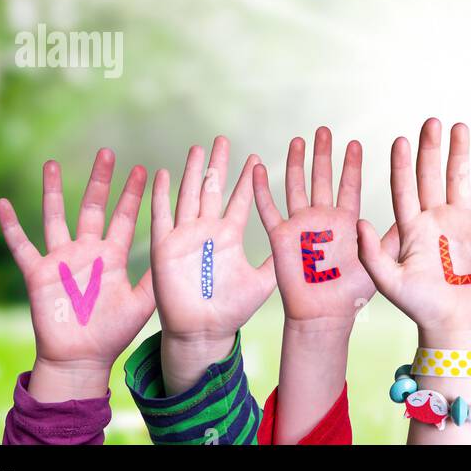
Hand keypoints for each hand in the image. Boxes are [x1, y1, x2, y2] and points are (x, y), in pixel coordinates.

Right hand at [0, 150, 154, 400]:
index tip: (143, 169)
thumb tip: (179, 256)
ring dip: (52, 191)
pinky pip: (21, 246)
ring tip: (51, 164)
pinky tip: (2, 203)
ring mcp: (61, 260)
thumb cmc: (114, 333)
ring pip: (55, 217)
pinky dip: (11, 226)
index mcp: (113, 257)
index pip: (125, 218)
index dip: (133, 195)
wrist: (82, 358)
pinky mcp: (38, 274)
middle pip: (92, 208)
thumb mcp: (142, 303)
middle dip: (100, 181)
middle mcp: (87, 252)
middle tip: (107, 152)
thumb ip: (156, 278)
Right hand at [150, 137, 275, 393]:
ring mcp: (186, 236)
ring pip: (189, 195)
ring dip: (192, 172)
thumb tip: (308, 245)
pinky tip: (164, 174)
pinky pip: (163, 216)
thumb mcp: (263, 282)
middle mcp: (208, 231)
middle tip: (222, 138)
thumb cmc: (233, 311)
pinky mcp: (166, 247)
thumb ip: (280, 260)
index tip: (256, 156)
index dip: (248, 179)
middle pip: (213, 188)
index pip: (241, 200)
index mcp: (230, 236)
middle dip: (218, 164)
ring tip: (197, 148)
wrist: (203, 332)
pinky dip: (162, 196)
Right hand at [257, 127, 379, 441]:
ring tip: (297, 140)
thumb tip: (418, 217)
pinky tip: (256, 168)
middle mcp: (322, 219)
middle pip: (322, 178)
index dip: (351, 164)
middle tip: (324, 129)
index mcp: (346, 222)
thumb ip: (393, 238)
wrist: (324, 316)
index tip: (354, 142)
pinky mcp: (280, 237)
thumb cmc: (353, 294)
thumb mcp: (379, 261)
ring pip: (296, 186)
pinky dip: (260, 189)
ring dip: (295, 163)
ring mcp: (300, 226)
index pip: (349, 185)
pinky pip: (268, 210)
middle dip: (323, 154)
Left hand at [357, 119, 470, 348]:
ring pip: (461, 178)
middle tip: (431, 121)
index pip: (404, 188)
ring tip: (459, 127)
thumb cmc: (422, 309)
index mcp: (412, 228)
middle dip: (431, 148)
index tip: (400, 140)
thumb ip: (372, 253)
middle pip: (431, 175)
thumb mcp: (389, 282)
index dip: (401, 165)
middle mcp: (436, 219)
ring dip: (460, 153)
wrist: (457, 328)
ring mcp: (463, 222)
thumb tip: (359, 220)